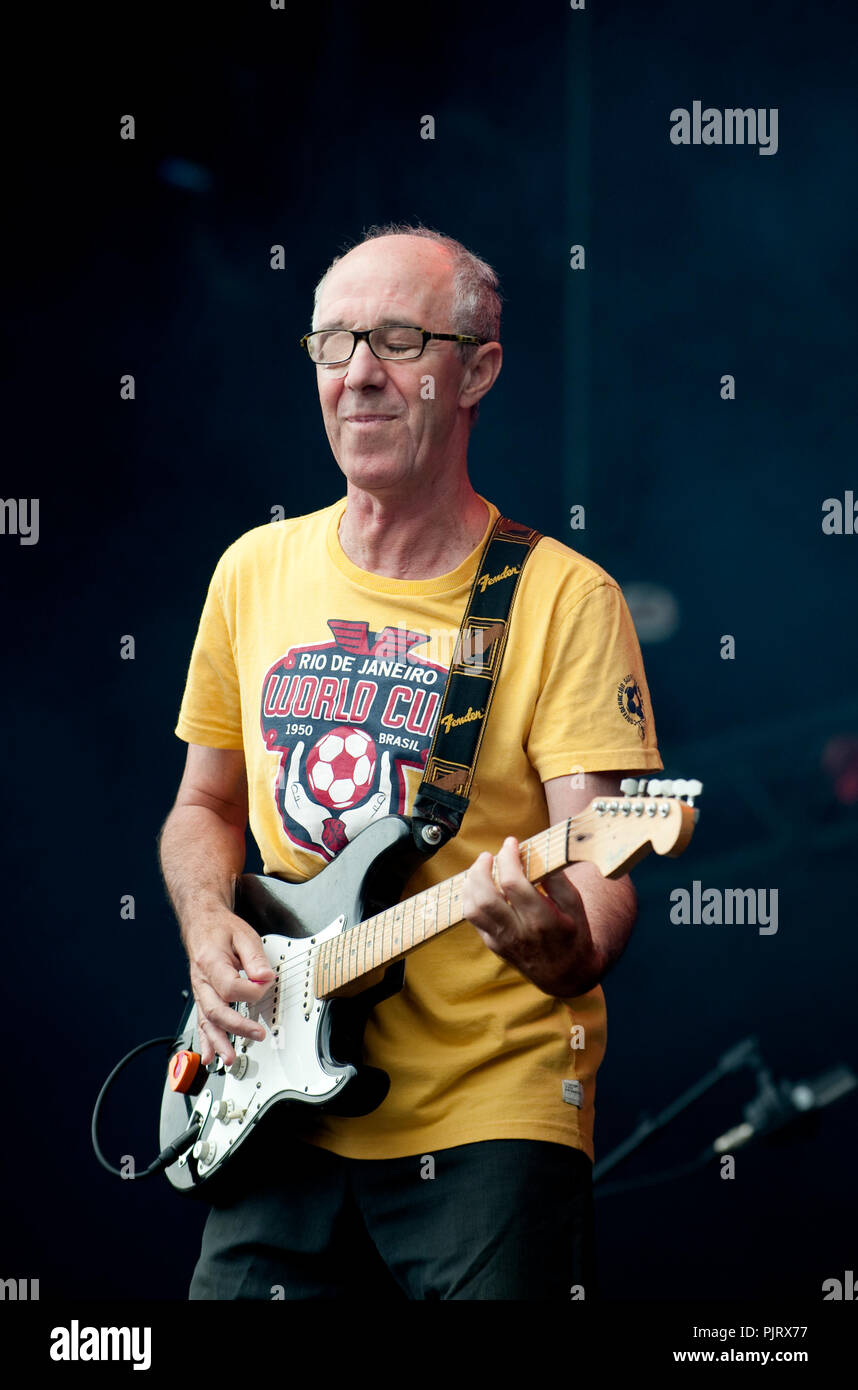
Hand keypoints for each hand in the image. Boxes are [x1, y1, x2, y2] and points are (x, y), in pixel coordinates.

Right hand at [184, 907, 276, 1066]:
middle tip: (258, 1034)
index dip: (252, 991)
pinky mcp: (202, 997)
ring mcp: (199, 991)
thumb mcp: (244, 935)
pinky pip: (201, 1022)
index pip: (231, 987)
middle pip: (217, 1010)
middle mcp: (201, 980)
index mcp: (211, 962)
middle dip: (238, 1026)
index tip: (266, 984)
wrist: (202, 924)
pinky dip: (205, 1041)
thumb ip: (256, 958)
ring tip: (229, 1058)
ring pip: (207, 1021)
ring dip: (218, 1042)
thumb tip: (266, 978)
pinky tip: (209, 1056)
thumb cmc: (222, 930)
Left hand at [462, 836, 601, 996]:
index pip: (513, 883)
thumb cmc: (574, 935)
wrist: (566, 975)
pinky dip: (471, 898)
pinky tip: (480, 886)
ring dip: (471, 883)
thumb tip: (537, 854)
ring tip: (480, 869)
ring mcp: (502, 941)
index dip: (508, 857)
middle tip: (488, 855)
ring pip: (472, 909)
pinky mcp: (493, 945)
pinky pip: (473, 919)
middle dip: (481, 869)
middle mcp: (518, 932)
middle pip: (485, 896)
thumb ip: (557, 880)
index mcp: (542, 919)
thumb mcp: (575, 906)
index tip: (511, 843)